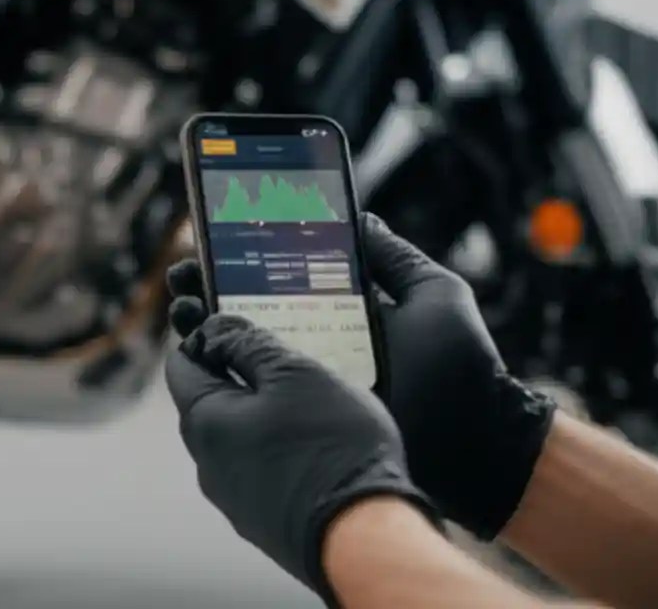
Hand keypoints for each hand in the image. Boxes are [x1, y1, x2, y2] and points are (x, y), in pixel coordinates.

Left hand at [166, 314, 435, 596]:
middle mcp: (208, 462)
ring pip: (239, 436)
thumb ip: (248, 344)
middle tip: (283, 353)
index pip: (182, 364)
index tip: (235, 320)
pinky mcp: (264, 519)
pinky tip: (316, 439)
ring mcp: (234, 496)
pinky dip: (278, 445)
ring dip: (263, 411)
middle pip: (210, 400)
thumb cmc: (329, 447)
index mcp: (203, 421)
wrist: (363, 538)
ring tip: (308, 395)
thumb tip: (212, 328)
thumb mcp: (293, 373)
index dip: (204, 335)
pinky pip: (261, 467)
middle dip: (239, 372)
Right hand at [168, 213, 555, 538]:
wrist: (475, 443)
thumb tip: (359, 214)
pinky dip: (220, 367)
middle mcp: (322, 341)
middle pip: (252, 306)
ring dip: (203, 322)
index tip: (215, 233)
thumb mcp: (434, 295)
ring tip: (182, 305)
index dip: (248, 255)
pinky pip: (255, 389)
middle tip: (186, 270)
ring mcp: (311, 377)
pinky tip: (196, 347)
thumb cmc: (463, 368)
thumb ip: (395, 257)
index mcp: (347, 310)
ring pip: (242, 345)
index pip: (287, 275)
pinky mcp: (307, 412)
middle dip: (212, 284)